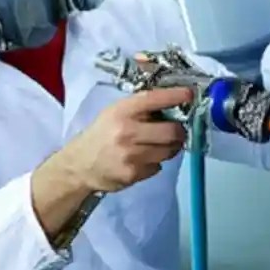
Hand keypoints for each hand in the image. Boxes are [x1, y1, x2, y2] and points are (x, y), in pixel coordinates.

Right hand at [61, 87, 192, 191]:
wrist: (80, 164)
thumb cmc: (102, 134)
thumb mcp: (115, 113)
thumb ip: (140, 109)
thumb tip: (173, 105)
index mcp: (122, 111)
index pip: (154, 99)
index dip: (175, 96)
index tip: (189, 95)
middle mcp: (127, 131)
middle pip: (171, 131)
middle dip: (180, 132)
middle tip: (178, 132)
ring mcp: (130, 155)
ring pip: (169, 151)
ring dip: (171, 148)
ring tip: (160, 146)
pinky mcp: (133, 174)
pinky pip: (157, 167)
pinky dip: (155, 163)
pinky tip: (142, 160)